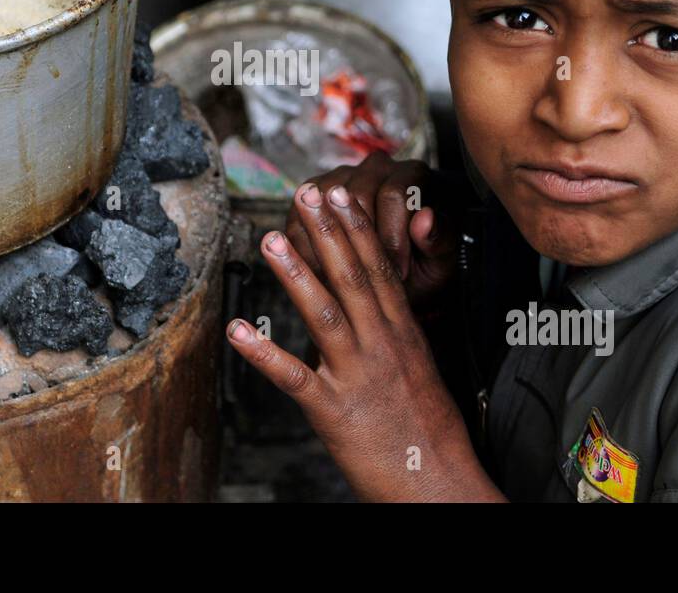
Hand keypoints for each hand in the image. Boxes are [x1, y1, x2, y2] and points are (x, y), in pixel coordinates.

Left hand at [227, 180, 503, 501]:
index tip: (339, 195)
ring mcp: (358, 376)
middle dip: (327, 231)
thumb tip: (377, 303)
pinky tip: (237, 331)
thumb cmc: (429, 431)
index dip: (356, 228)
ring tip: (271, 239)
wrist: (440, 484)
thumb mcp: (421, 367)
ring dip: (295, 273)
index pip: (378, 269)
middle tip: (306, 193)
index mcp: (402, 334)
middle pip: (353, 277)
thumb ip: (395, 331)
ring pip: (324, 314)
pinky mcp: (334, 410)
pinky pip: (294, 377)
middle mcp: (382, 346)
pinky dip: (264, 353)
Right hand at [285, 153, 459, 310]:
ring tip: (345, 281)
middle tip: (372, 281)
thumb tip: (426, 218)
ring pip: (324, 206)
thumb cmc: (422, 260)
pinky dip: (308, 253)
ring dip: (332, 249)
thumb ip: (438, 240)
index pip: (394, 195)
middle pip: (357, 197)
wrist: (399, 264)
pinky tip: (322, 277)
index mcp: (411, 174)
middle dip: (363, 245)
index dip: (394, 239)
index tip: (399, 274)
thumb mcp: (440, 259)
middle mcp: (376, 167)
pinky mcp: (312, 195)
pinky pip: (299, 220)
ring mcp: (341, 176)